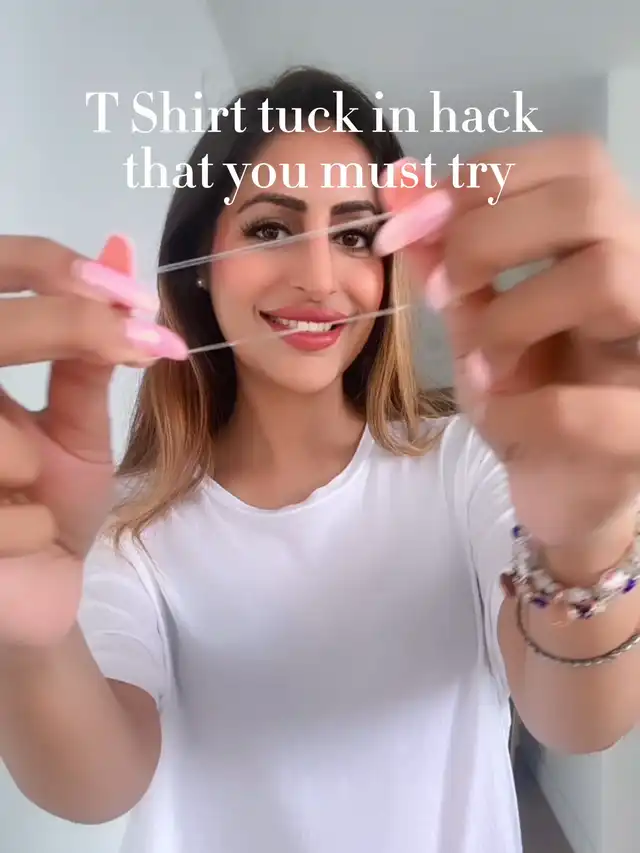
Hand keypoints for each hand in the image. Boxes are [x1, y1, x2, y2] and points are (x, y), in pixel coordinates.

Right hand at [0, 235, 187, 647]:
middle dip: (68, 330)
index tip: (123, 286)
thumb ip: (87, 353)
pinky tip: (18, 545)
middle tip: (142, 343)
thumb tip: (120, 251)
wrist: (36, 588)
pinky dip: (33, 530)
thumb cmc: (50, 501)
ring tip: (28, 495)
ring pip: (0, 444)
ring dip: (35, 469)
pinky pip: (8, 513)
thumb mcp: (75, 424)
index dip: (44, 263)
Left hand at [376, 136, 639, 550]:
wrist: (563, 487)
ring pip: (604, 277)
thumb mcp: (475, 317)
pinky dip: (513, 414)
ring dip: (508, 319)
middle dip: (486, 239)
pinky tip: (498, 418)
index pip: (572, 160)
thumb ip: (442, 255)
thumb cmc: (527, 394)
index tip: (408, 227)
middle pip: (588, 201)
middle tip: (443, 293)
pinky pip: (579, 408)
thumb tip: (399, 182)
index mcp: (606, 243)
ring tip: (482, 364)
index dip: (482, 178)